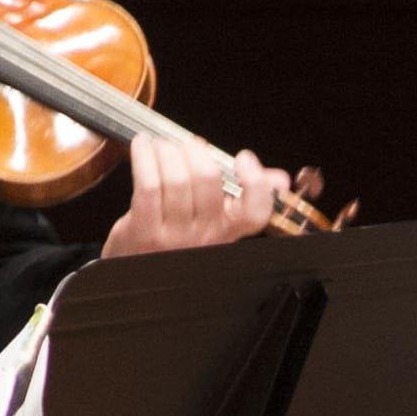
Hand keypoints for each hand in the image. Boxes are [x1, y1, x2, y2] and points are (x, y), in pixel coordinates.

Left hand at [97, 123, 295, 256]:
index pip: (256, 210)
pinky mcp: (144, 231)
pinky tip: (143, 146)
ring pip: (176, 178)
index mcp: (228, 231)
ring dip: (166, 150)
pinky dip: (145, 157)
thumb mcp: (214, 222)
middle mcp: (205, 236)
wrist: (138, 269)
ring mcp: (174, 236)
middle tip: (185, 146)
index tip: (243, 158)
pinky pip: (149, 184)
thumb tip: (279, 179)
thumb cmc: (175, 240)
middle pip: (207, 178)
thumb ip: (246, 197)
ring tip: (160, 146)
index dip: (254, 180)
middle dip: (194, 150)